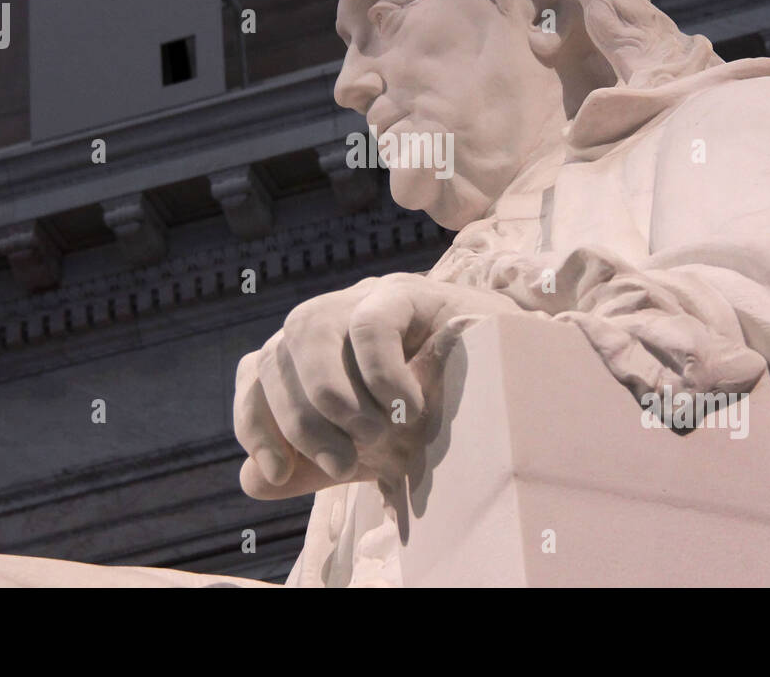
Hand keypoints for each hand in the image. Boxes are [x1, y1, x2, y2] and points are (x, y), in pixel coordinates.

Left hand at [233, 273, 519, 498]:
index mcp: (316, 351)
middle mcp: (334, 316)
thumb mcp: (369, 451)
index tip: (273, 471)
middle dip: (299, 421)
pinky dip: (379, 373)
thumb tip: (251, 480)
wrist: (517, 393)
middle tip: (342, 465)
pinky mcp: (412, 290)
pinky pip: (370, 319)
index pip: (260, 369)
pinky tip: (407, 406)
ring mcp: (370, 296)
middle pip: (278, 351)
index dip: (254, 419)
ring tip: (375, 434)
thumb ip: (310, 464)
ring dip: (331, 396)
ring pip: (310, 325)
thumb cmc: (439, 419)